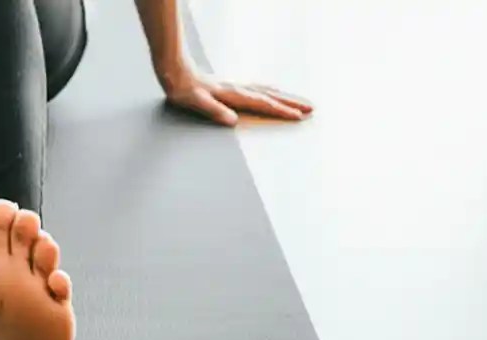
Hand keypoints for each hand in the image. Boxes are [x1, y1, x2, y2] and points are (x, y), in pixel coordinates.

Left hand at [157, 62, 311, 126]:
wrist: (174, 71)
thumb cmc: (183, 89)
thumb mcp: (196, 102)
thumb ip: (214, 111)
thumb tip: (232, 120)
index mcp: (233, 94)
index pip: (263, 103)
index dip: (281, 111)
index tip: (299, 116)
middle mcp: (238, 88)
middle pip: (271, 96)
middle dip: (292, 103)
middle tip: (311, 108)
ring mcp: (236, 86)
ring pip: (267, 91)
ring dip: (284, 97)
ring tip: (300, 102)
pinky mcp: (231, 86)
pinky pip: (258, 88)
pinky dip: (270, 91)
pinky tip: (272, 91)